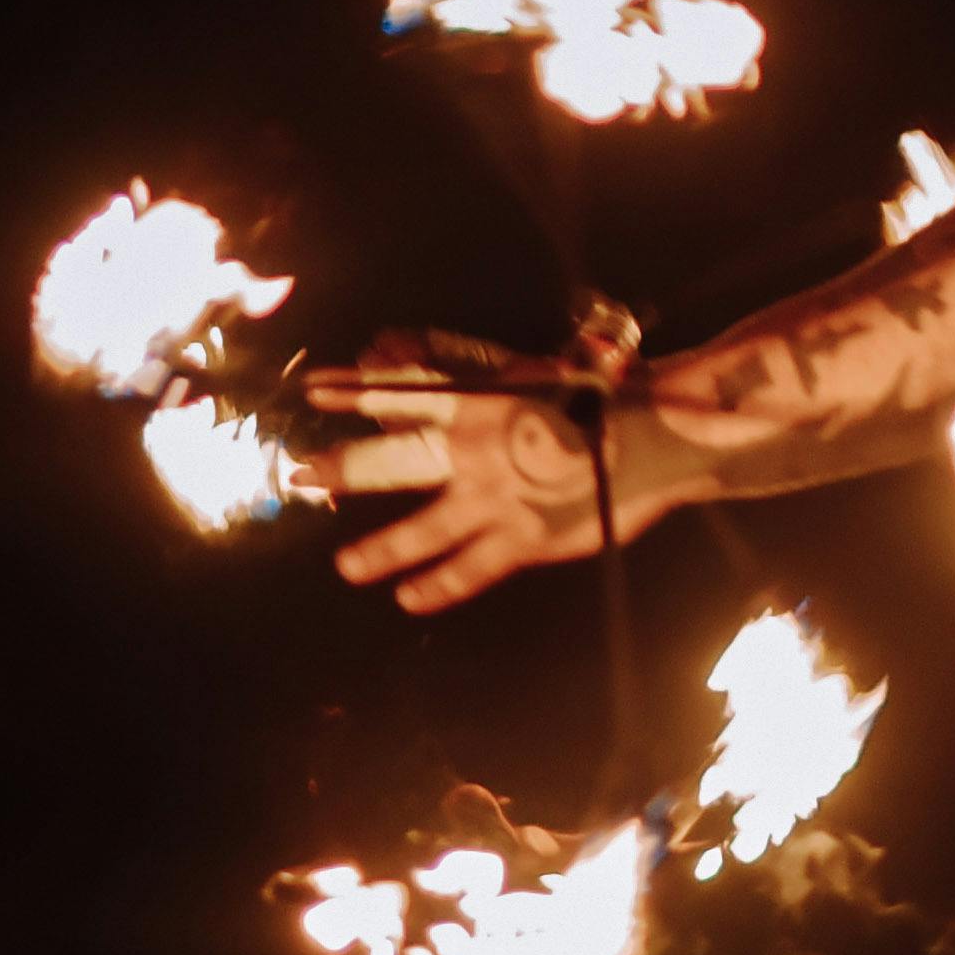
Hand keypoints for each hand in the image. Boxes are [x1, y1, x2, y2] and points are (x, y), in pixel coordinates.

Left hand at [302, 344, 640, 612]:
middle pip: (389, 463)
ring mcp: (493, 500)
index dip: (351, 392)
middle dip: (339, 469)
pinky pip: (467, 570)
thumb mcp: (531, 374)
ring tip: (346, 566)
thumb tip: (421, 357)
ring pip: (419, 531)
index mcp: (477, 403)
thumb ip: (476, 373)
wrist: (655, 434)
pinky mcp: (522, 540)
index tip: (313, 391)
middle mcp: (472, 451)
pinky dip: (435, 585)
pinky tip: (408, 597)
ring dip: (378, 550)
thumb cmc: (598, 396)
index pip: (397, 395)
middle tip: (299, 476)